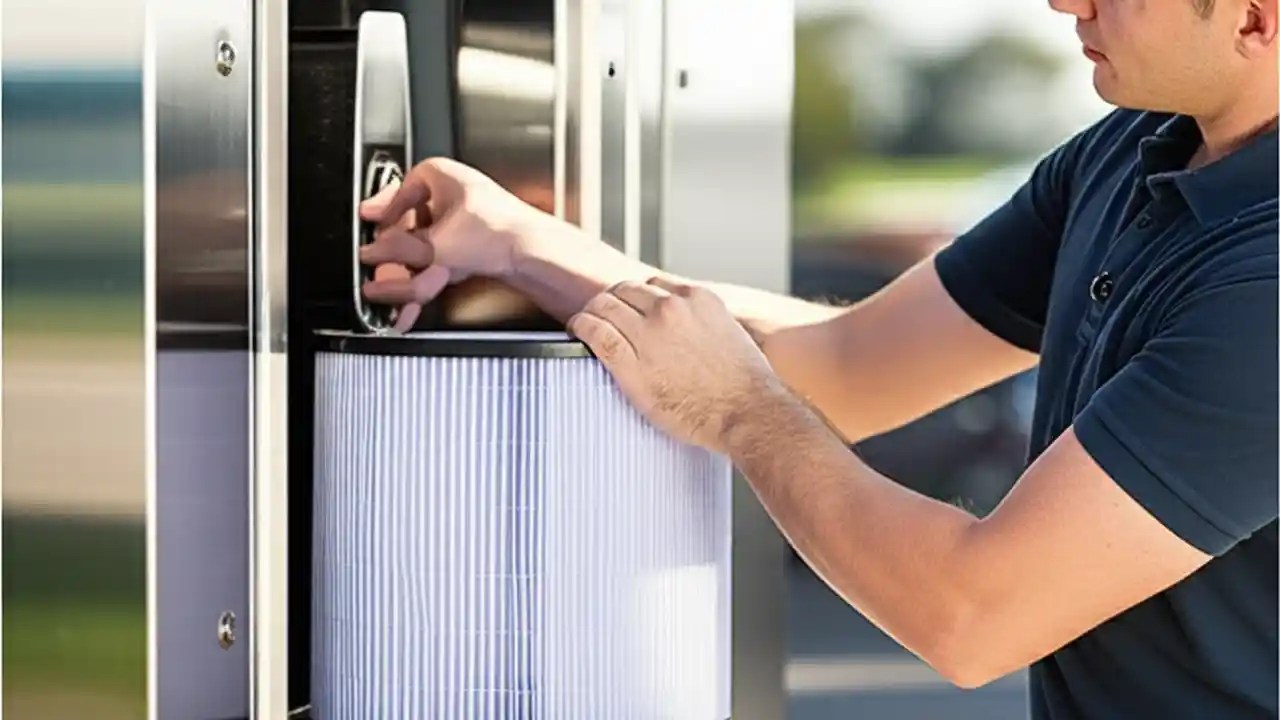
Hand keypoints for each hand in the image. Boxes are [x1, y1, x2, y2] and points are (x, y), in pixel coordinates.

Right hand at [358, 157, 554, 331]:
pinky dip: (427, 280)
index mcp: (441, 175)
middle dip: (393, 251)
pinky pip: (441, 262)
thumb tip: (372, 252)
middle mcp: (454, 194)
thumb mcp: (435, 243)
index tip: (370, 222)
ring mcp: (465, 221)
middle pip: (410, 223)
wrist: (535, 255)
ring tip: (391, 292)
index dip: (383, 209)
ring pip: (425, 247)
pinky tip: (414, 302)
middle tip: (378, 265)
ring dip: (407, 272)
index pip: (400, 187)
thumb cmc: (500, 232)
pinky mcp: (475, 246)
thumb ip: (398, 249)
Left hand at [568, 277, 780, 453]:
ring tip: (585, 323)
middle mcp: (671, 309)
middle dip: (611, 301)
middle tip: (603, 316)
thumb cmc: (744, 382)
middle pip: (624, 290)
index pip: (652, 283)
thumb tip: (685, 323)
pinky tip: (578, 331)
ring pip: (604, 305)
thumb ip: (701, 319)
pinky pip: (595, 333)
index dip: (637, 297)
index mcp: (696, 298)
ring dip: (592, 312)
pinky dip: (581, 327)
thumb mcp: (727, 330)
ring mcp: (650, 334)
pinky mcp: (632, 364)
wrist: (748, 412)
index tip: (631, 309)